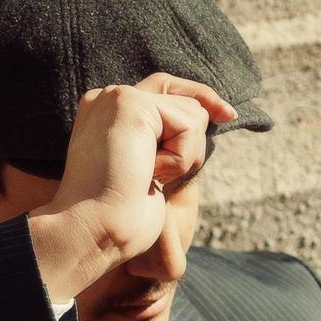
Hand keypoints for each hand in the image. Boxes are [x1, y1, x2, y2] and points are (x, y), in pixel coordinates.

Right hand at [27, 75, 234, 300]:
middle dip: (192, 139)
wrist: (92, 232)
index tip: (227, 115)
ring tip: (146, 177)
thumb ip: (166, 138)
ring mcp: (116, 98)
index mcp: (104, 115)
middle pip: (184, 98)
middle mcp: (106, 99)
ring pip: (192, 112)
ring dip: (183, 157)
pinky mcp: (130, 103)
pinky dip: (180, 158)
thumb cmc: (118, 218)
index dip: (199, 97)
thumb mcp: (149, 170)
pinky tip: (149, 173)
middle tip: (161, 176)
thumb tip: (208, 114)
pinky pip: (188, 124)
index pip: (163, 88)